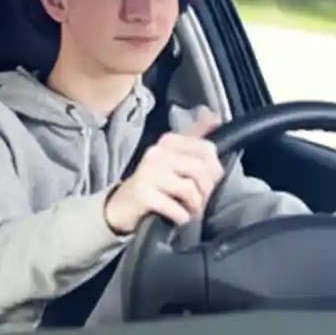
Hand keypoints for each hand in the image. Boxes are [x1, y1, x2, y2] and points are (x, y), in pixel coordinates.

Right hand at [105, 108, 225, 233]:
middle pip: (201, 170)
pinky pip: (176, 208)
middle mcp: (157, 153)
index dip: (214, 171)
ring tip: (189, 210)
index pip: (207, 149)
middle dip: (206, 191)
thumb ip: (194, 140)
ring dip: (194, 207)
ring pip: (190, 189)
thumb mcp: (174, 160)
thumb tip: (215, 117)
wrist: (120, 207)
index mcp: (168, 141)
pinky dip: (182, 217)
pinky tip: (177, 217)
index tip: (207, 184)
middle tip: (198, 202)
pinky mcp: (143, 194)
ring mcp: (148, 173)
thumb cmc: (153, 184)